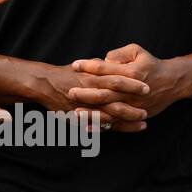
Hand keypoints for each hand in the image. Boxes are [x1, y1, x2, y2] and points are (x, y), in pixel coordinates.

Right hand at [28, 67, 147, 131]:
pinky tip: (125, 129)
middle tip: (148, 108)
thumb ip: (97, 66)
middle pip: (117, 99)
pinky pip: (100, 124)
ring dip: (128, 118)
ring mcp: (86, 106)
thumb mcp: (81, 66)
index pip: (117, 79)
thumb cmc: (63, 74)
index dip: (132, 84)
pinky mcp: (80, 117)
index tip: (146, 87)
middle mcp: (91, 91)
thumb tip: (110, 62)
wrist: (43, 84)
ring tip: (143, 121)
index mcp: (92, 77)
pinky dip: (113, 127)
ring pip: (111, 115)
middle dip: (134, 105)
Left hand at [69, 43, 179, 123]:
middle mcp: (132, 91)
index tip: (75, 65)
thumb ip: (119, 54)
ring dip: (92, 113)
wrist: (172, 82)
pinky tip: (87, 127)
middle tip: (70, 92)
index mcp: (131, 73)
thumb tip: (104, 59)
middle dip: (87, 93)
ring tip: (75, 113)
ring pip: (110, 111)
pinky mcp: (135, 116)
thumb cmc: (151, 64)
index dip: (90, 67)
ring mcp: (133, 106)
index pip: (106, 69)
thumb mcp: (137, 51)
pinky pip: (116, 123)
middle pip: (106, 92)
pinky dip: (102, 126)